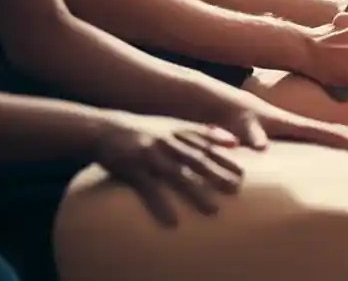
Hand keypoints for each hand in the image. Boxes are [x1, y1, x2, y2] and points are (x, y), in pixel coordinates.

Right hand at [93, 115, 245, 227]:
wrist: (105, 128)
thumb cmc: (144, 130)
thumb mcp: (174, 125)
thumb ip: (202, 132)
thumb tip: (233, 140)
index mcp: (179, 133)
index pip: (206, 145)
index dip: (224, 159)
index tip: (243, 172)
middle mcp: (167, 142)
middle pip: (196, 160)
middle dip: (217, 174)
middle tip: (236, 190)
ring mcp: (150, 155)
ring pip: (176, 175)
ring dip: (196, 193)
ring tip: (213, 211)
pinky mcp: (132, 169)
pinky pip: (148, 189)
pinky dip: (160, 205)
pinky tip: (172, 222)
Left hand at [227, 93, 347, 153]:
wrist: (230, 103)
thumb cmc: (234, 116)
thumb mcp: (242, 125)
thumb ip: (252, 135)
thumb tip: (260, 149)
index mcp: (294, 124)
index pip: (327, 133)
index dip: (347, 142)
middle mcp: (301, 124)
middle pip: (337, 131)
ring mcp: (299, 127)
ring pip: (334, 132)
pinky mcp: (293, 131)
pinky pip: (323, 136)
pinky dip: (341, 139)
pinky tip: (346, 148)